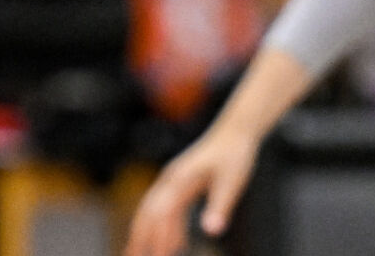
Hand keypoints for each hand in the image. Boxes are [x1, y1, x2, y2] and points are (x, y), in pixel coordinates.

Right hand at [124, 126, 259, 255]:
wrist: (236, 130)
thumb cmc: (235, 154)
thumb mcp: (232, 181)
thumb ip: (220, 206)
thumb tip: (212, 231)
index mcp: (179, 179)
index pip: (160, 214)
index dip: (155, 238)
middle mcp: (171, 180)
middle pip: (147, 213)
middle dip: (137, 238)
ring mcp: (173, 181)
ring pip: (152, 211)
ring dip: (146, 234)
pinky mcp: (181, 184)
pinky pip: (166, 209)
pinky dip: (165, 228)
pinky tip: (176, 245)